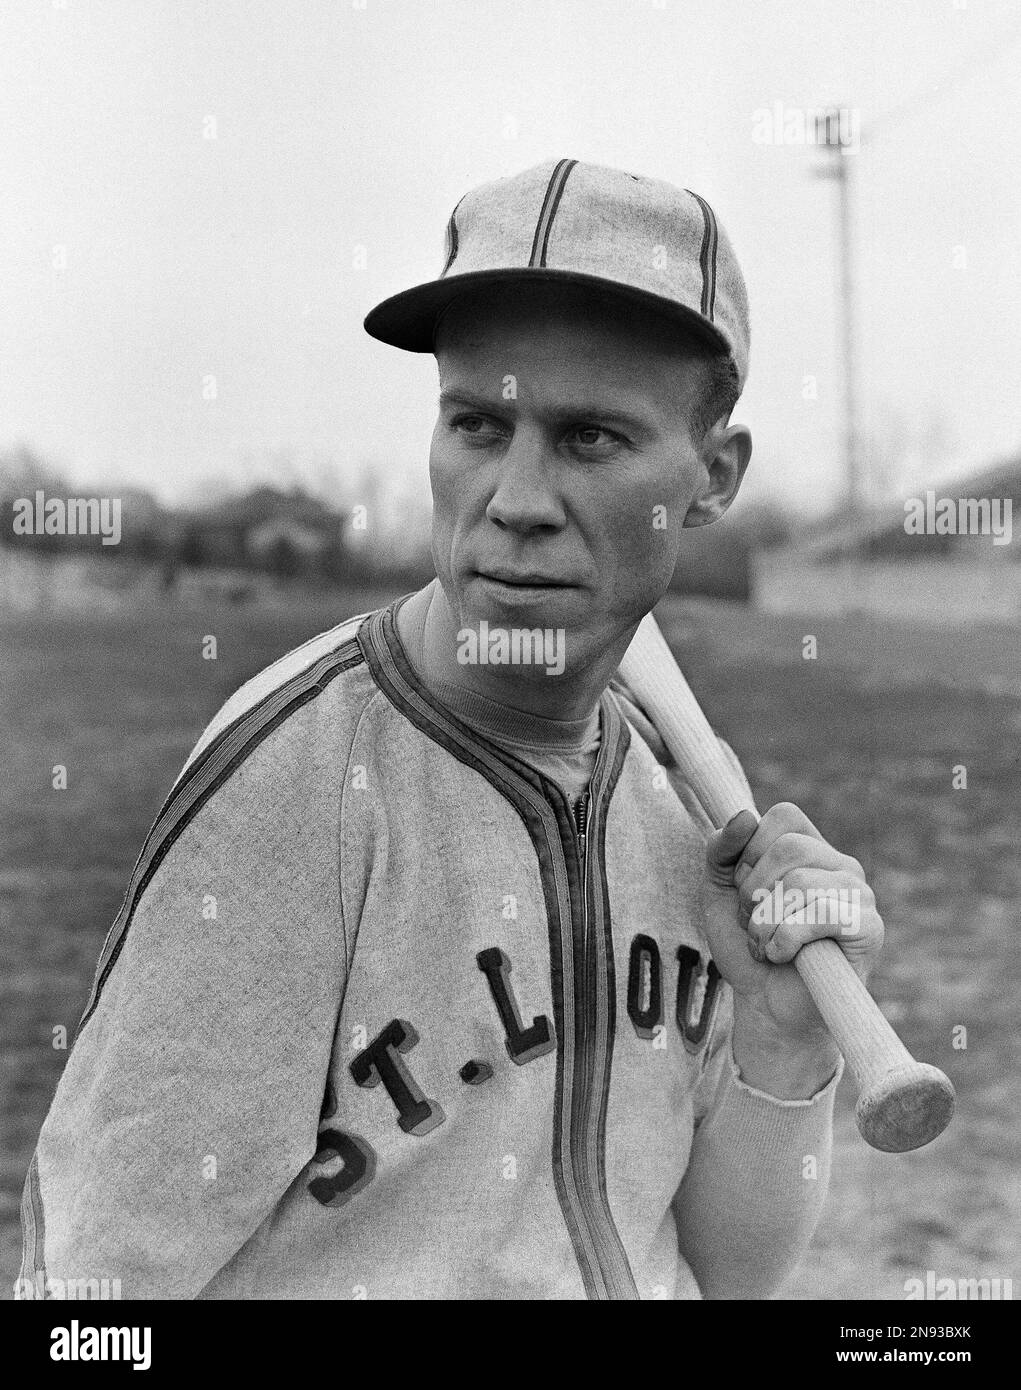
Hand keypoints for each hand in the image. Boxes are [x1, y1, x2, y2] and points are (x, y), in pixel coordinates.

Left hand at [701, 803, 884, 1045]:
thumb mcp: (718, 892)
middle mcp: (840, 865)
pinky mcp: (869, 928)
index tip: (743, 889)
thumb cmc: (746, 946)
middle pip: (789, 847)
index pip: (784, 815)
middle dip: (753, 891)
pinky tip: (783, 956)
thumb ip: (720, 849)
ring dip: (764, 923)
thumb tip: (744, 815)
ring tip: (765, 944)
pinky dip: (784, 940)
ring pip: (800, 883)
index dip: (751, 850)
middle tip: (752, 922)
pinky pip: (819, 914)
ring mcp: (859, 895)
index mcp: (811, 848)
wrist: (765, 1005)